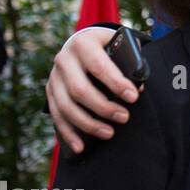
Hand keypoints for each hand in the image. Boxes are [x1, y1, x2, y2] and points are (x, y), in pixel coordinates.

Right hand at [46, 28, 141, 153]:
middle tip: (124, 117)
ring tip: (109, 133)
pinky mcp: (50, 91)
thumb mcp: (119, 46)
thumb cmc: (108, 47)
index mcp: (83, 43)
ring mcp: (54, 77)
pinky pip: (56, 116)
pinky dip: (68, 133)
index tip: (133, 97)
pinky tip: (80, 146)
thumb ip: (129, 63)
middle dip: (103, 107)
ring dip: (88, 124)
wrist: (81, 43)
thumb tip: (139, 88)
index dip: (116, 82)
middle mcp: (64, 60)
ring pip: (65, 106)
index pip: (99, 65)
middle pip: (79, 89)